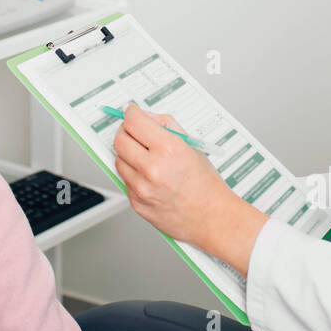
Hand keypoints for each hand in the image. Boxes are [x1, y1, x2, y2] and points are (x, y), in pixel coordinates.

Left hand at [112, 102, 247, 253]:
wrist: (211, 219)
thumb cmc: (206, 185)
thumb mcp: (191, 146)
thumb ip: (166, 126)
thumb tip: (145, 116)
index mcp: (168, 150)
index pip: (134, 122)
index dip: (131, 113)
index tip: (132, 112)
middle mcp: (152, 169)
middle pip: (120, 140)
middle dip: (126, 131)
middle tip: (135, 131)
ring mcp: (142, 188)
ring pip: (119, 160)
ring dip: (128, 153)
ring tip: (146, 157)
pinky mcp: (136, 203)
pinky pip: (125, 180)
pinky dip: (133, 173)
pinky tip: (149, 175)